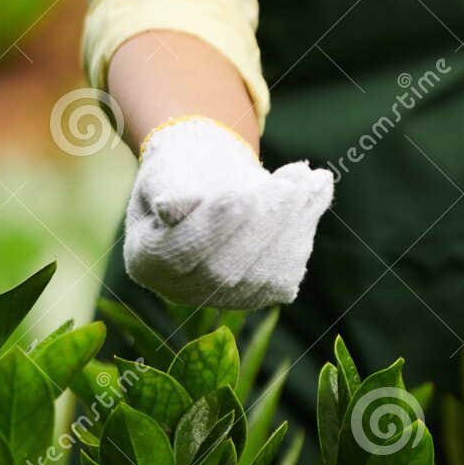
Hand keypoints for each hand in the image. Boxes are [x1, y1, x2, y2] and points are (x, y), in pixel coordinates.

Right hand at [124, 117, 333, 309]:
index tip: (242, 197)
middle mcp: (183, 291)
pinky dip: (307, 226)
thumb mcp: (166, 166)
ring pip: (266, 273)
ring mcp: (226, 298)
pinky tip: (316, 188)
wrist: (211, 178)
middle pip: (227, 269)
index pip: (180, 252)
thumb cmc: (183, 166)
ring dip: (295, 222)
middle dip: (264, 223)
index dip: (214, 228)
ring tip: (311, 178)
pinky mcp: (265, 294)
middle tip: (291, 183)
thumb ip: (168, 185)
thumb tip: (172, 208)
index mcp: (147, 260)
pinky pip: (290, 268)